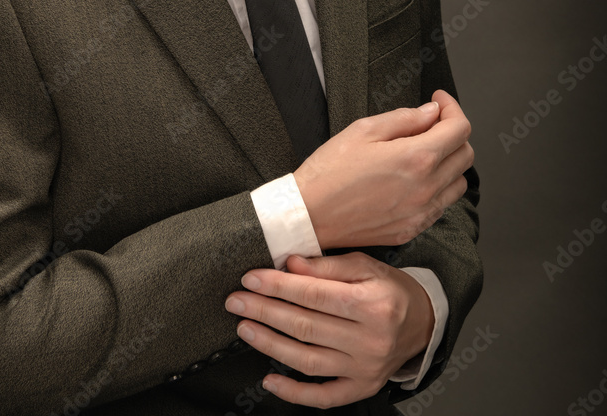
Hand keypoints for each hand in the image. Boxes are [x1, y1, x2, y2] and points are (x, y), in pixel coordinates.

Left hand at [225, 252, 433, 408]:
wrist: (422, 323)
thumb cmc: (389, 289)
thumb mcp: (364, 265)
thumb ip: (327, 265)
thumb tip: (291, 263)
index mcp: (371, 304)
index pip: (314, 295)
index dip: (278, 287)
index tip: (250, 279)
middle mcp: (369, 339)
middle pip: (306, 326)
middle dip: (265, 312)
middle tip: (236, 302)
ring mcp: (365, 368)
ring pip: (308, 360)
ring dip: (270, 345)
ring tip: (244, 329)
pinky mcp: (362, 388)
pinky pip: (324, 396)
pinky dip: (294, 392)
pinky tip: (269, 380)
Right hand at [293, 89, 472, 247]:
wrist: (309, 214)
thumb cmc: (329, 171)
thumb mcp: (363, 130)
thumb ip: (404, 118)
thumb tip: (431, 113)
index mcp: (416, 158)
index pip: (459, 129)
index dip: (452, 108)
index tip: (439, 101)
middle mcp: (426, 188)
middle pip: (466, 155)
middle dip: (453, 132)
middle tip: (430, 123)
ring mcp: (421, 212)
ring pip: (459, 183)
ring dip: (449, 162)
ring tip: (423, 152)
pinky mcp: (412, 229)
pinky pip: (441, 206)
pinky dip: (438, 188)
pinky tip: (414, 179)